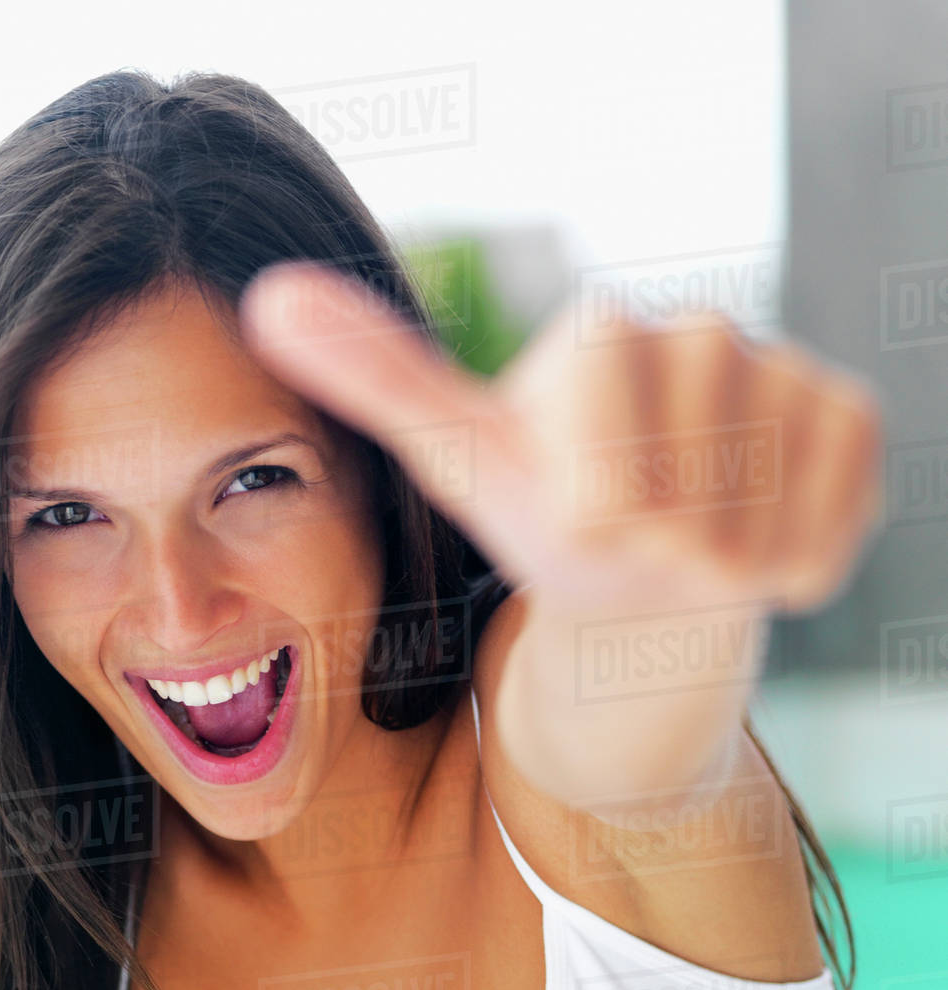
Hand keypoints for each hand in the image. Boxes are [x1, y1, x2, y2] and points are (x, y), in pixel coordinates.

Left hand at [238, 260, 882, 615]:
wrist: (642, 571)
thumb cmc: (547, 516)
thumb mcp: (457, 456)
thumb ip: (376, 377)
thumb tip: (264, 294)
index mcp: (601, 332)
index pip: (606, 474)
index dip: (591, 519)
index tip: (581, 512)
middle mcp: (701, 330)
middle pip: (687, 494)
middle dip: (653, 548)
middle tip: (642, 533)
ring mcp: (786, 371)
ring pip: (760, 512)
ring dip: (718, 559)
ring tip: (695, 539)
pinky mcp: (849, 417)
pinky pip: (831, 517)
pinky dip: (788, 561)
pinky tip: (753, 542)